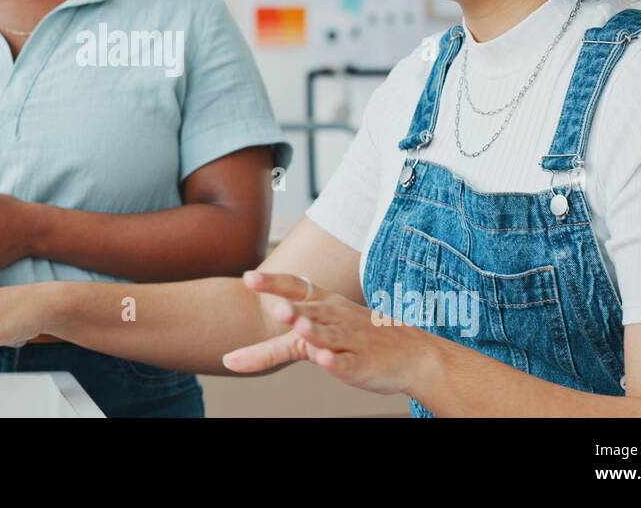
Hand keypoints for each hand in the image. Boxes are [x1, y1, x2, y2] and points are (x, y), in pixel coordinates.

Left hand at [221, 270, 429, 396]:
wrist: (413, 354)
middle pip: (311, 311)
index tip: (249, 277)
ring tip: (298, 325)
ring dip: (314, 331)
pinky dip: (337, 361)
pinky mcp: (362, 364)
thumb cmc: (355, 339)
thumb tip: (227, 359)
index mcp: (323, 304)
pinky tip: (325, 360)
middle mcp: (335, 318)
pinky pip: (348, 362)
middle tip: (276, 306)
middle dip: (293, 309)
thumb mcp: (312, 337)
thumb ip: (270, 350)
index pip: (296, 288)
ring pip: (329, 335)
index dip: (273, 283)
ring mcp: (350, 340)